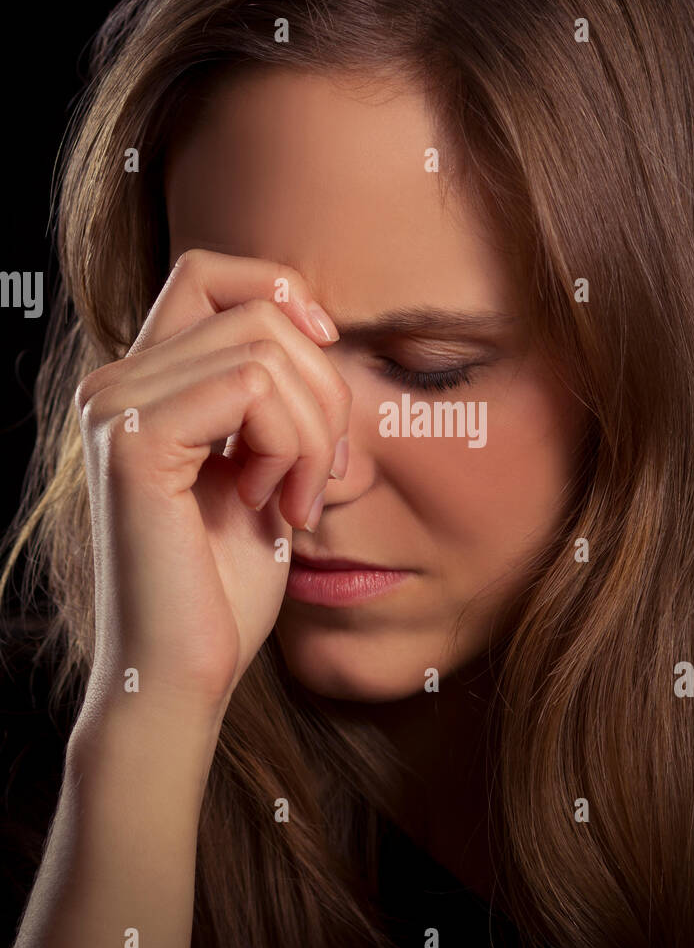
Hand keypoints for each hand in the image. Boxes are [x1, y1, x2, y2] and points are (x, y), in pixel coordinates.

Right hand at [72, 248, 350, 729]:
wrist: (181, 674)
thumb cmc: (221, 586)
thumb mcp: (261, 469)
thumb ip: (272, 398)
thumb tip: (317, 329)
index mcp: (142, 385)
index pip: (212, 274)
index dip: (281, 292)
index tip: (325, 356)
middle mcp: (115, 383)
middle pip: (257, 311)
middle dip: (322, 391)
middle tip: (321, 480)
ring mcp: (116, 406)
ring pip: (263, 348)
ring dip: (314, 431)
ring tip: (296, 502)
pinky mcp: (133, 440)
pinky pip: (251, 389)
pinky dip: (292, 447)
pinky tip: (272, 506)